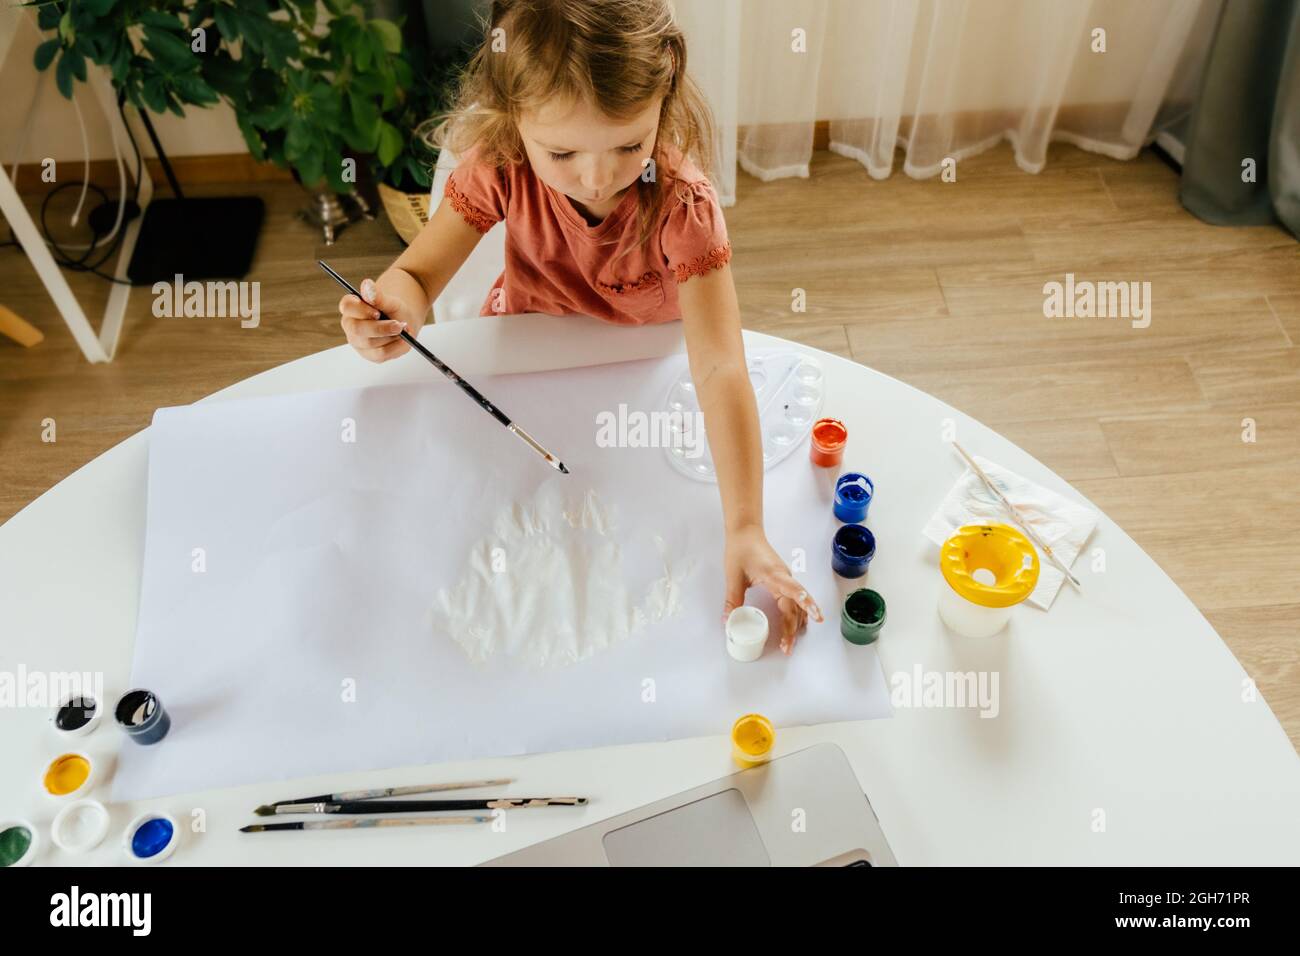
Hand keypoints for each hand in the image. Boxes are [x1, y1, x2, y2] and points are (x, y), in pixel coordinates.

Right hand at [339, 278, 424, 362]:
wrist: (404, 322)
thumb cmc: (394, 310)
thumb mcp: (391, 302)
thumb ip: (378, 296)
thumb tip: (366, 285)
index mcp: (351, 308)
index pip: (347, 306)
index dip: (362, 310)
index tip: (378, 312)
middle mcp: (350, 325)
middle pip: (357, 329)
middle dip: (380, 328)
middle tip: (399, 324)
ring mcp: (358, 342)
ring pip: (371, 343)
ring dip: (391, 337)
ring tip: (404, 328)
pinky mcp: (369, 354)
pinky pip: (381, 354)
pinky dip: (396, 347)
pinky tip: (404, 339)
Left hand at [722, 524, 823, 653]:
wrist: (746, 533)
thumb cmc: (741, 550)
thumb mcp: (734, 576)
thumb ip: (732, 599)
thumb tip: (728, 620)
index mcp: (774, 574)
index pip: (793, 591)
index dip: (804, 603)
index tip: (815, 615)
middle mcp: (784, 577)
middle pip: (794, 606)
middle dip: (792, 628)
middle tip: (786, 647)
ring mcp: (786, 579)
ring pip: (796, 606)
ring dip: (795, 624)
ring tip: (789, 643)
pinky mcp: (784, 581)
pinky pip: (794, 601)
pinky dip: (796, 614)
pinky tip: (797, 626)